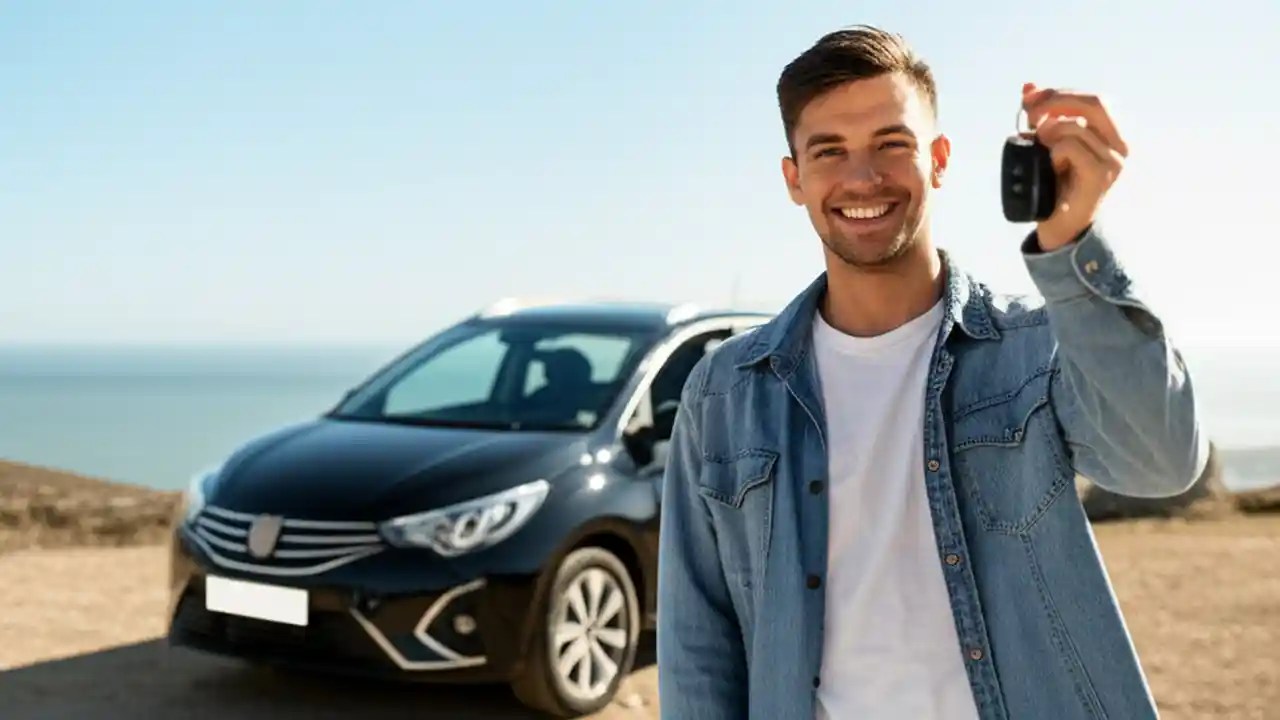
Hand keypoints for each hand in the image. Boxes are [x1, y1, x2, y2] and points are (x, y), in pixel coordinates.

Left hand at [1021, 83, 1128, 250]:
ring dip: (1049, 132)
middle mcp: (1120, 146)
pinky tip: (1051, 166)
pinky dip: (1053, 151)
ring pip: (1077, 126)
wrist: (1060, 228)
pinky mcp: (1101, 176)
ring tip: (1040, 148)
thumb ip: (1042, 116)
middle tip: (1028, 112)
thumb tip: (1028, 86)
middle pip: (1094, 102)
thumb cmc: (1054, 186)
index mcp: (1112, 135)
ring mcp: (1114, 162)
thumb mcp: (1046, 145)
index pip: (1092, 100)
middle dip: (1056, 100)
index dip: (1059, 93)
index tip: (1029, 96)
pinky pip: (1071, 147)